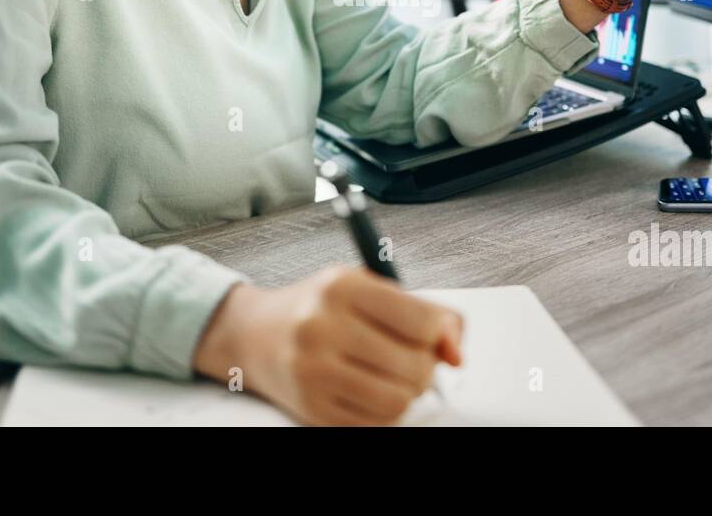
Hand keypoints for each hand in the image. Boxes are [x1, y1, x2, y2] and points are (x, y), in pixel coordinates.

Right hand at [192, 265, 463, 424]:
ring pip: (398, 402)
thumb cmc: (321, 307)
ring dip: (406, 394)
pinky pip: (373, 425)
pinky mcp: (309, 407)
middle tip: (412, 360)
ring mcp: (313, 370)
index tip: (432, 338)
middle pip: (414, 367)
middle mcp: (324, 326)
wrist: (254, 333)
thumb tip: (457, 353)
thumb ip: (424, 312)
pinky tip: (370, 390)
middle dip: (425, 368)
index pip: (421, 321)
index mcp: (343, 286)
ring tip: (393, 377)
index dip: (439, 336)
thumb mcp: (369, 288)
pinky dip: (383, 412)